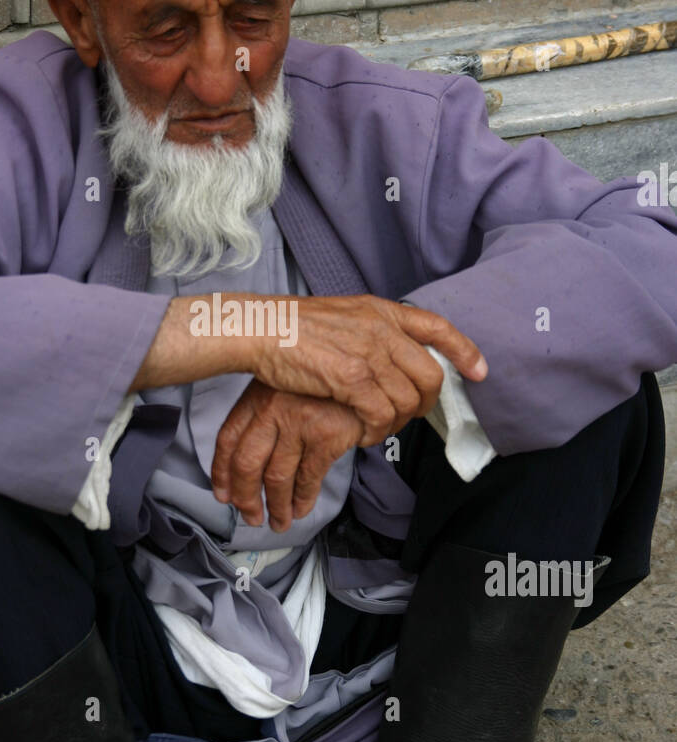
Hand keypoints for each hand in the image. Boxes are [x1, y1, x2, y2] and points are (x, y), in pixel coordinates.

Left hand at [212, 379, 365, 530]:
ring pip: (276, 477)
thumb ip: (265, 416)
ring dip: (276, 507)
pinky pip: (307, 479)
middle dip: (246, 498)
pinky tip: (300, 510)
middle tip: (250, 515)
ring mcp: (299, 422)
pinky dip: (302, 500)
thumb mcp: (286, 387)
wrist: (365, 378)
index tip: (223, 494)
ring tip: (278, 522)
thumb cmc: (325, 385)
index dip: (222, 472)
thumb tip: (245, 462)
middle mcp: (273, 408)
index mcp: (258, 395)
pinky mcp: (325, 436)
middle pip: (246, 463)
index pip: (228, 439)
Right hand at [248, 294, 486, 446]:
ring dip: (395, 423)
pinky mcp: (351, 378)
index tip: (479, 371)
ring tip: (374, 427)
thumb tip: (390, 356)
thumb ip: (371, 331)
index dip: (463, 350)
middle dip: (424, 404)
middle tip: (406, 417)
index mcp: (381, 311)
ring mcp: (369, 353)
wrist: (262, 329)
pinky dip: (376, 430)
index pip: (436, 326)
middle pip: (429, 375)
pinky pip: (381, 414)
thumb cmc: (293, 327)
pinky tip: (361, 431)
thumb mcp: (343, 315)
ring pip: (407, 400)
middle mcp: (382, 329)